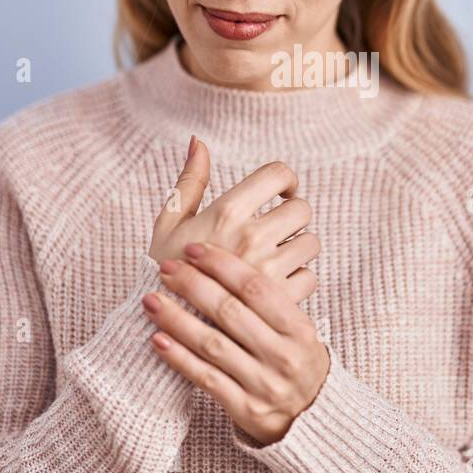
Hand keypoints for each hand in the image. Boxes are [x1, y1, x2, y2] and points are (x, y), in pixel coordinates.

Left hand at [144, 242, 330, 445]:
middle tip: (166, 267)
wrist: (315, 418)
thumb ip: (272, 300)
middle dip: (193, 285)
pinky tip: (157, 339)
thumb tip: (227, 255)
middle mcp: (282, 355)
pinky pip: (205, 379)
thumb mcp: (299, 330)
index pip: (256, 287)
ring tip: (151, 300)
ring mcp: (263, 384)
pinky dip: (179, 358)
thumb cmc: (298, 361)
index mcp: (299, 329)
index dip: (222, 264)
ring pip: (212, 344)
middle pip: (230, 312)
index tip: (194, 249)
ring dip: (176, 319)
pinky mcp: (245, 409)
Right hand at [149, 135, 318, 300]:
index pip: (278, 174)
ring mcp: (268, 271)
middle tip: (276, 228)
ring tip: (276, 257)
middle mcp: (252, 238)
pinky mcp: (280, 302)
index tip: (281, 192)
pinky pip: (310, 277)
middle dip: (291, 215)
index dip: (285, 180)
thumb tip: (199, 141)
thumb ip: (190, 180)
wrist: (163, 331)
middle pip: (301, 208)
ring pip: (310, 243)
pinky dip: (299, 279)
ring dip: (297, 247)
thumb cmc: (163, 272)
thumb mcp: (170, 223)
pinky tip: (278, 284)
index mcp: (226, 213)